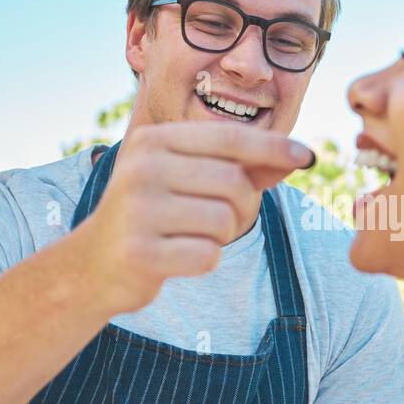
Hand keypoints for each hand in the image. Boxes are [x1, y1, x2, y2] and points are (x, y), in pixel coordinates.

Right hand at [75, 116, 314, 315]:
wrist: (94, 264)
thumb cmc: (155, 215)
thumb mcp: (190, 179)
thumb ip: (242, 165)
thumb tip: (300, 157)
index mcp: (154, 140)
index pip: (229, 138)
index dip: (274, 147)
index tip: (309, 156)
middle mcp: (142, 167)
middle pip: (235, 183)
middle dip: (242, 206)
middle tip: (216, 219)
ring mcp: (138, 210)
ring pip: (225, 220)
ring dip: (222, 235)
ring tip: (189, 235)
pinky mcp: (141, 252)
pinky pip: (208, 255)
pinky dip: (204, 260)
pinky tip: (177, 257)